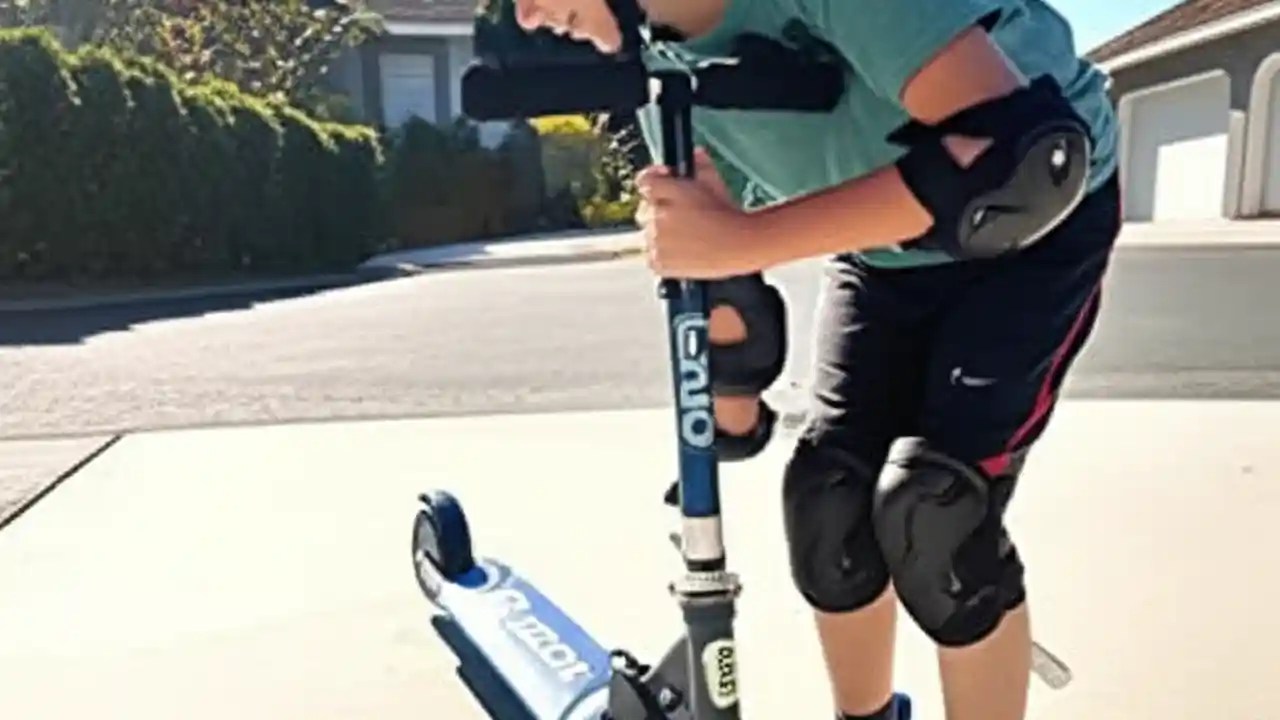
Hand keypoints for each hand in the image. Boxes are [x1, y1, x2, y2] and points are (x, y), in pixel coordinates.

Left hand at [635, 148, 767, 278]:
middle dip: (658, 211)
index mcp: (668, 191)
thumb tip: (695, 152)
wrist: (740, 246)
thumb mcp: (714, 183)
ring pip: (647, 234)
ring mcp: (656, 240)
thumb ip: (700, 165)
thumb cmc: (729, 214)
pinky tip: (683, 252)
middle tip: (681, 219)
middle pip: (644, 210)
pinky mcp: (658, 262)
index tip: (663, 185)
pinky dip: (662, 255)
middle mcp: (658, 215)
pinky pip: (651, 256)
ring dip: (660, 234)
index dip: (654, 182)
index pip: (644, 182)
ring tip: (686, 238)